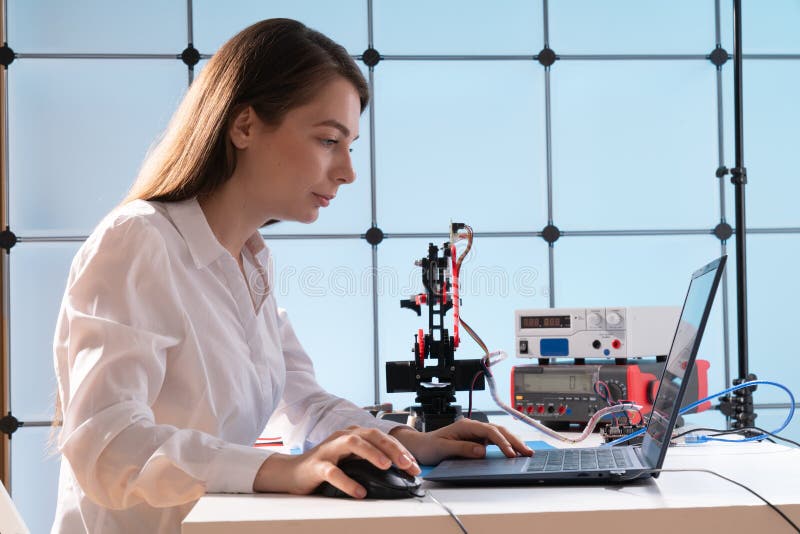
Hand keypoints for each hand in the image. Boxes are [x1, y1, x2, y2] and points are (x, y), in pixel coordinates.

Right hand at [253, 425, 420, 497]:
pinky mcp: (317, 465)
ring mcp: (329, 449)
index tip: (415, 466)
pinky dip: (348, 482)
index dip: (401, 450)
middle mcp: (342, 437)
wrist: (291, 472)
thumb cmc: (325, 466)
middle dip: (392, 449)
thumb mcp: (350, 460)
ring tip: (386, 466)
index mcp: (354, 435)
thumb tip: (399, 473)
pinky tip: (360, 492)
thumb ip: (369, 461)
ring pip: (353, 444)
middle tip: (408, 464)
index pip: (382, 437)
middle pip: (371, 435)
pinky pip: (333, 472)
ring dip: (372, 453)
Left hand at [389, 418, 532, 465]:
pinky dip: (506, 446)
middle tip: (527, 452)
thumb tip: (482, 451)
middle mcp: (472, 427)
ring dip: (513, 442)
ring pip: (499, 434)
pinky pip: (495, 441)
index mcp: (465, 425)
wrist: (421, 446)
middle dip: (514, 440)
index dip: (501, 441)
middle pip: (498, 430)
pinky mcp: (477, 441)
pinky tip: (515, 452)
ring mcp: (476, 434)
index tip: (509, 452)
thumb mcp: (443, 448)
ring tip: (526, 452)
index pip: (489, 431)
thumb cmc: (430, 446)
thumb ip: (462, 448)